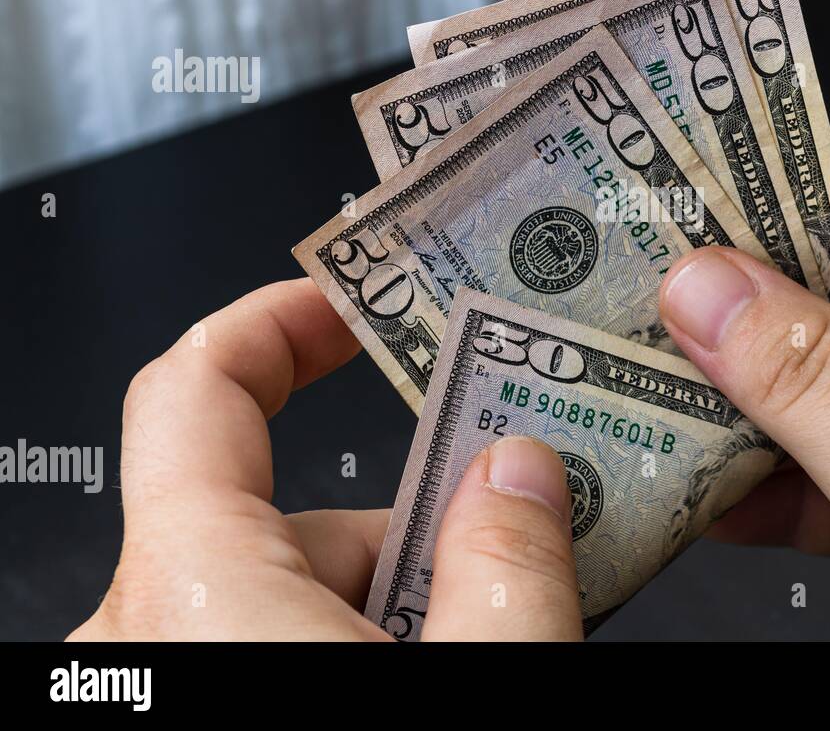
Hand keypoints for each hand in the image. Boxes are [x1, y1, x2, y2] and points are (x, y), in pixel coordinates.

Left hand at [69, 279, 580, 641]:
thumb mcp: (491, 675)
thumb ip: (512, 561)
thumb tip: (519, 472)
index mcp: (195, 597)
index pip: (196, 388)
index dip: (281, 322)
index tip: (358, 303)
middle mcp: (146, 637)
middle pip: (278, 514)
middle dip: (406, 524)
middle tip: (511, 541)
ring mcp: (160, 679)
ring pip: (279, 594)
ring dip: (389, 602)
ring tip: (494, 633)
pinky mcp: (186, 707)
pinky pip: (262, 644)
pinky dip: (349, 645)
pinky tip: (441, 659)